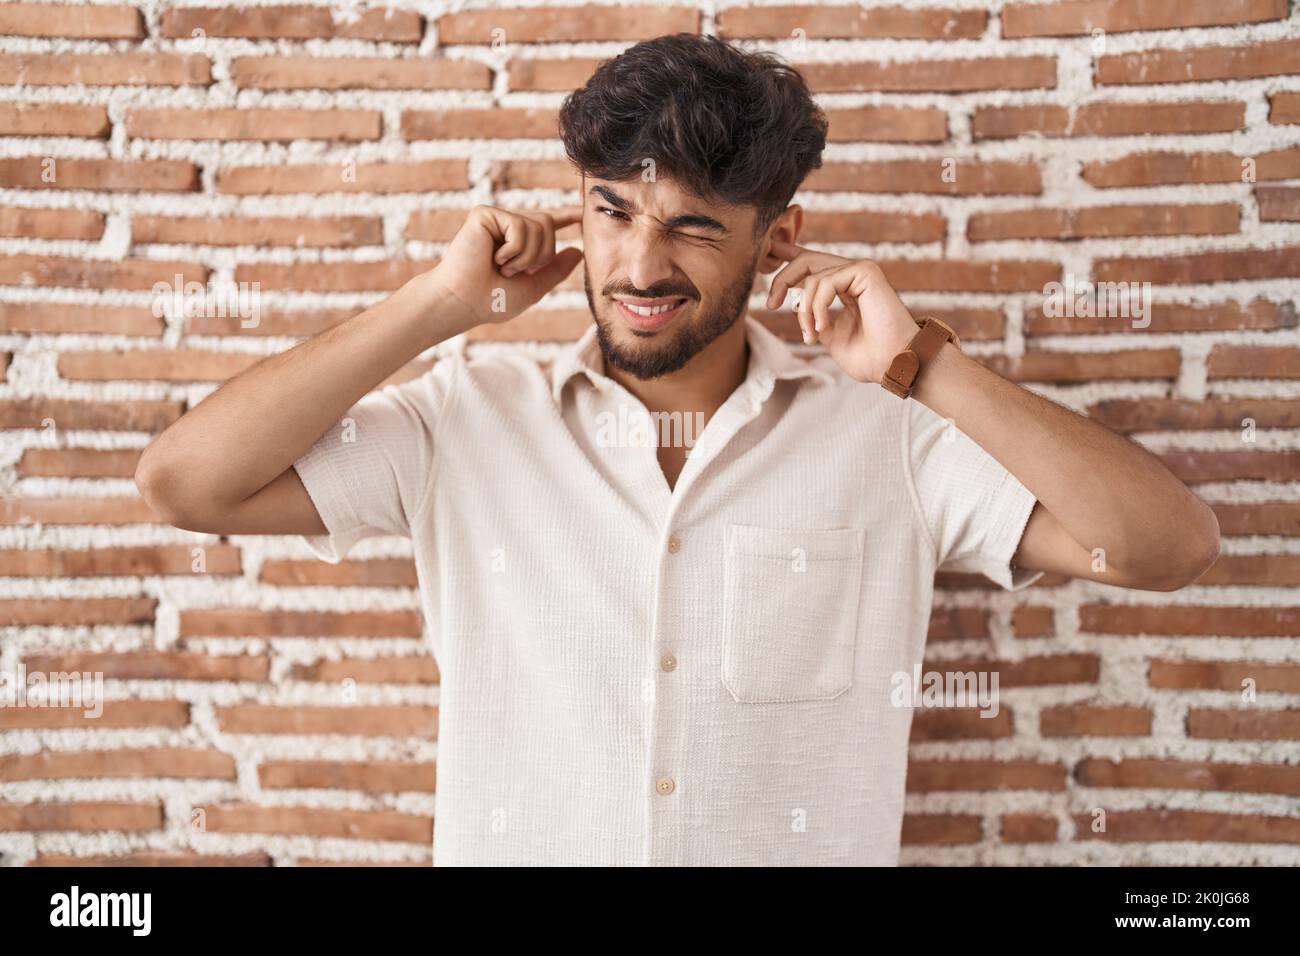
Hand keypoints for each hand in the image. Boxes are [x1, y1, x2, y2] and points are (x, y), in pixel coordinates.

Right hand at [428, 204, 584, 328]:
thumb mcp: (533, 287)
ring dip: (528, 256)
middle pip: (548, 224)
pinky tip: (494, 259)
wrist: (464, 302)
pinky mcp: (484, 214)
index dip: (565, 217)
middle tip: (517, 272)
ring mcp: (496, 220)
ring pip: (539, 224)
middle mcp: (507, 228)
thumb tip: (578, 250)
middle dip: (543, 254)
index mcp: (518, 244)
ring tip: (503, 268)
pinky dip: (514, 249)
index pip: (545, 226)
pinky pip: (520, 225)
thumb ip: (555, 270)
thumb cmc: (492, 301)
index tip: (581, 212)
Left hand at [765, 238, 920, 384]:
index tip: (768, 251)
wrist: (895, 364)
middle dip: (783, 279)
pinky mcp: (865, 272)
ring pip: (812, 276)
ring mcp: (860, 271)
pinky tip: (823, 327)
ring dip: (804, 310)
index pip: (814, 264)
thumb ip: (815, 319)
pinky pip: (825, 282)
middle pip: (807, 260)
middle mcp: (853, 275)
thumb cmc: (871, 358)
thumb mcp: (832, 338)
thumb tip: (796, 307)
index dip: (789, 255)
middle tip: (772, 303)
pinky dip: (817, 307)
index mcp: (846, 288)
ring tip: (811, 335)